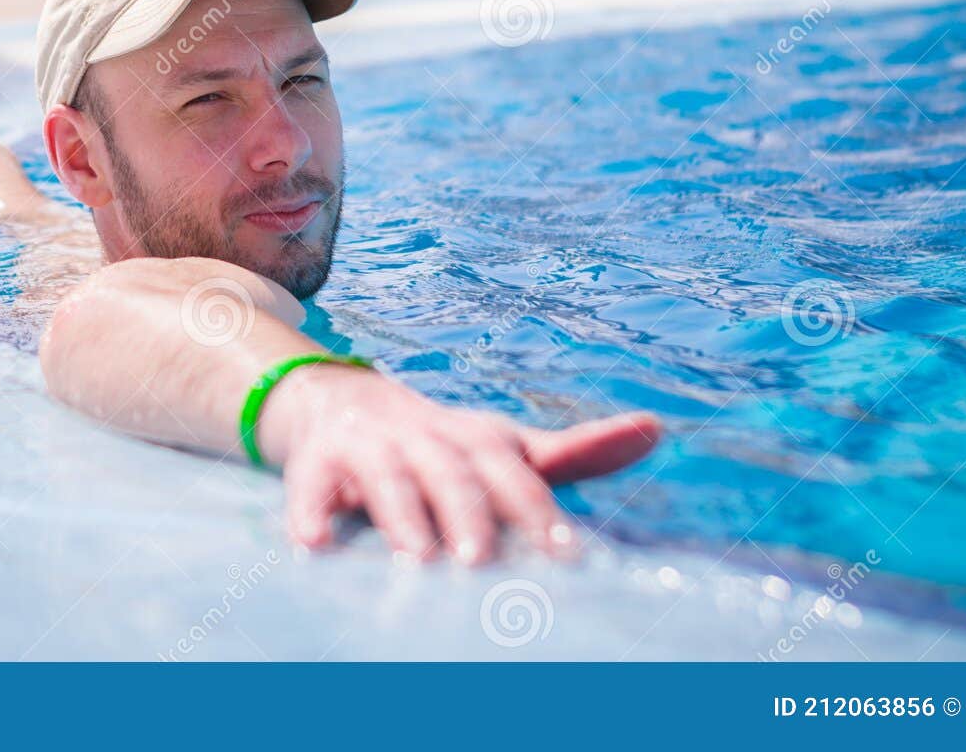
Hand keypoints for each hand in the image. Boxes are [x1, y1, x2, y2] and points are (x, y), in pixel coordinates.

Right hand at [263, 364, 661, 564]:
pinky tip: (314, 544)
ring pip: (387, 479)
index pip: (513, 471)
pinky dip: (311, 512)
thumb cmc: (446, 446)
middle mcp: (425, 435)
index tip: (566, 555)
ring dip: (401, 516)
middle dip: (468, 514)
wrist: (344, 403)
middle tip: (481, 562)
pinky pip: (309, 488)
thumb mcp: (506, 445)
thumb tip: (656, 430)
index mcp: (477, 437)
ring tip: (416, 559)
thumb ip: (575, 452)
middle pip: (451, 474)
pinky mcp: (316, 464)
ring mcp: (369, 448)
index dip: (537, 510)